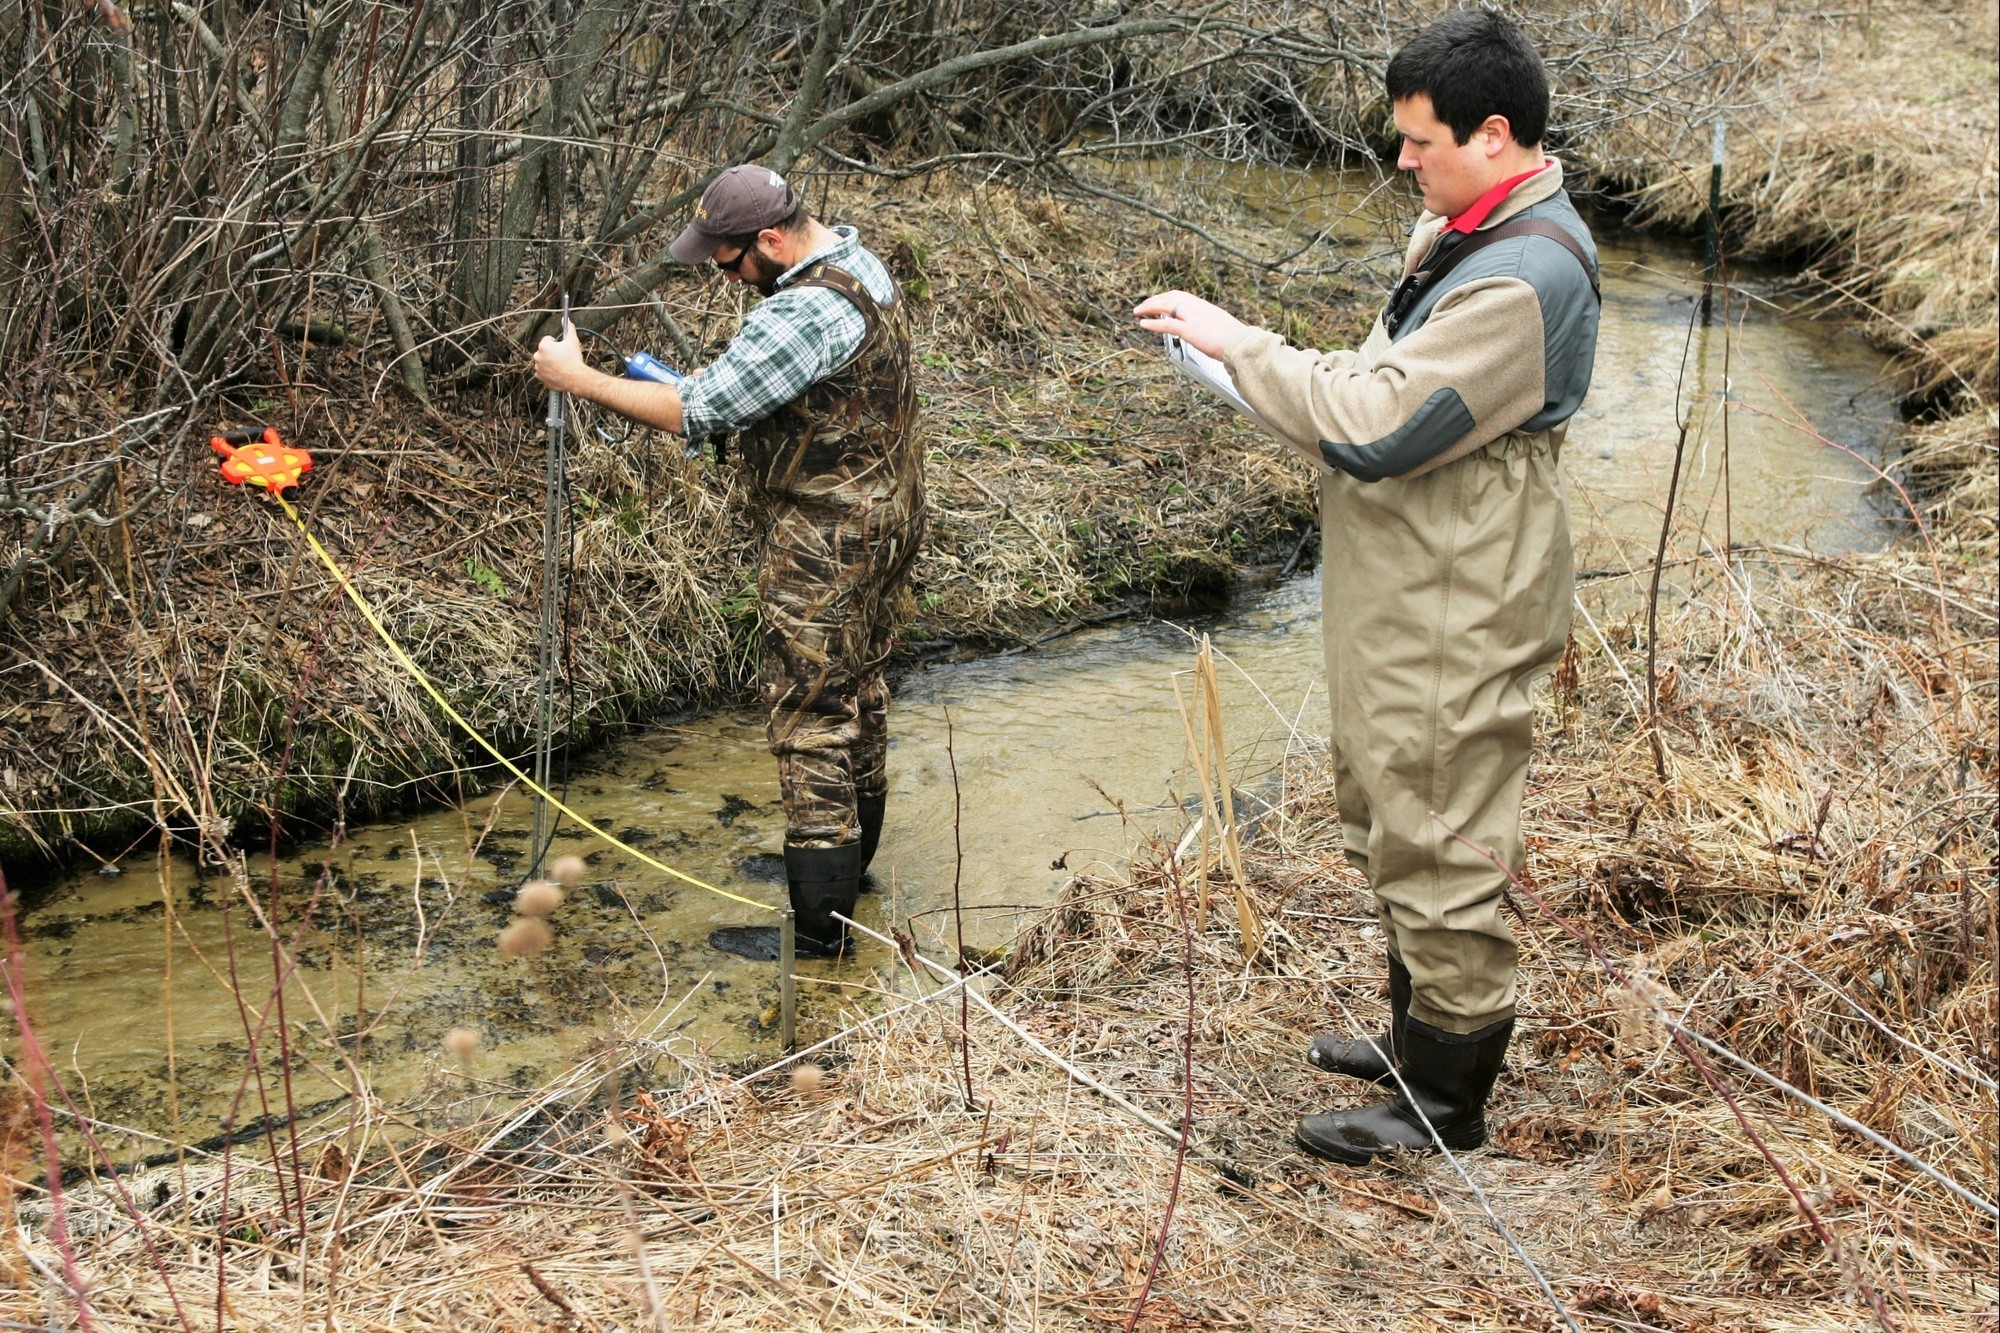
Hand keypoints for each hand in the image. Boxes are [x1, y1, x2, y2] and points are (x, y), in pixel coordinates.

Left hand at [532, 316, 587, 393]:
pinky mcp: (539, 376)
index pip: (548, 340)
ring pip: (543, 361)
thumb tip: (566, 320)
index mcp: (543, 346)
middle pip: (544, 351)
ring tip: (561, 366)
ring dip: (549, 362)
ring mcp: (538, 367)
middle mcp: (538, 356)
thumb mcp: (573, 341)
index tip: (562, 348)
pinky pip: (542, 372)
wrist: (575, 378)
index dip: (556, 343)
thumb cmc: (573, 360)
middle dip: (552, 353)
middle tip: (563, 357)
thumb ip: (569, 328)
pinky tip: (557, 372)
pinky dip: (548, 372)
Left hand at [1133, 290, 1247, 359]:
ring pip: (1166, 306)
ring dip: (1149, 307)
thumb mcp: (1224, 329)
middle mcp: (1198, 308)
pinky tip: (1143, 324)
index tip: (1159, 300)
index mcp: (1206, 307)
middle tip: (1143, 306)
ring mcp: (1193, 318)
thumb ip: (1213, 327)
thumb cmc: (1237, 341)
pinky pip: (1166, 324)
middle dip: (1155, 299)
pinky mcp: (1190, 330)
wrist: (1243, 344)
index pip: (1182, 296)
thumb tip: (1211, 333)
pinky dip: (1153, 323)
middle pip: (1171, 297)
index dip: (1167, 297)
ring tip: (1138, 312)